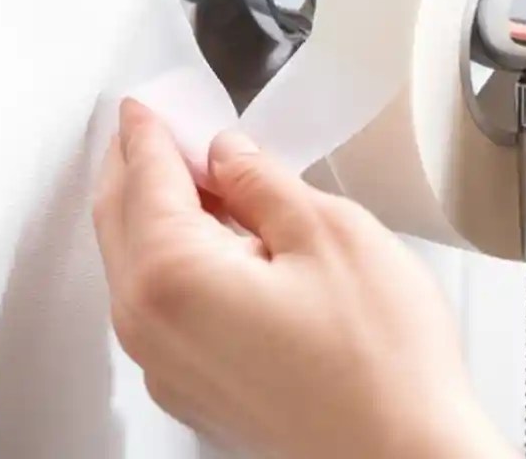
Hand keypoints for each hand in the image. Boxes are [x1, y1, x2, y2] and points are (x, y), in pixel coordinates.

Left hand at [93, 100, 511, 458]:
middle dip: (138, 165)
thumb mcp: (329, 233)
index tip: (150, 102)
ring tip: (203, 178)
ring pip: (137, 265)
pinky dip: (174, 262)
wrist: (404, 458)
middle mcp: (151, 327)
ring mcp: (167, 367)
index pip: (144, 176)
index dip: (149, 128)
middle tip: (167, 127)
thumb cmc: (381, 366)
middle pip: (121, 219)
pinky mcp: (194, 390)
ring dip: (156, 213)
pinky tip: (221, 244)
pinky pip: (162, 306)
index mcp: (173, 275)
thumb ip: (263, 182)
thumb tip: (229, 156)